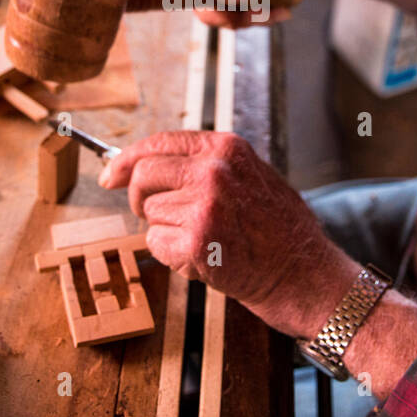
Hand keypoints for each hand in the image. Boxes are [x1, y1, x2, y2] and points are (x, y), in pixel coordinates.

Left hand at [98, 130, 358, 338]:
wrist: (305, 274)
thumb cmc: (280, 230)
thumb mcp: (251, 175)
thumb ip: (207, 164)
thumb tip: (150, 162)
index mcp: (226, 148)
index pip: (160, 142)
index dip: (127, 159)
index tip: (111, 174)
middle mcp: (213, 171)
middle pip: (143, 175)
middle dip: (141, 198)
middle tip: (156, 215)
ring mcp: (204, 205)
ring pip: (150, 214)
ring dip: (167, 231)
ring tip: (205, 240)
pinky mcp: (196, 241)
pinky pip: (156, 244)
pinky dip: (172, 256)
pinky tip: (205, 257)